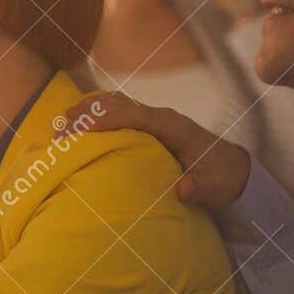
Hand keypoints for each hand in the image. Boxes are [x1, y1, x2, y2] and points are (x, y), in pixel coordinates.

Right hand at [62, 92, 250, 212]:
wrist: (233, 169)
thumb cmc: (222, 179)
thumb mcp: (216, 189)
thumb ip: (200, 189)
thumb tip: (183, 189)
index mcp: (174, 127)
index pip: (136, 116)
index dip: (108, 118)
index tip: (82, 126)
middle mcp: (161, 116)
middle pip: (120, 105)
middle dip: (89, 113)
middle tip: (60, 130)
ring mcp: (153, 118)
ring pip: (116, 104)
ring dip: (88, 109)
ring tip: (61, 123)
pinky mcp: (148, 124)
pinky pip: (118, 111)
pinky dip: (96, 112)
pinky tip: (77, 122)